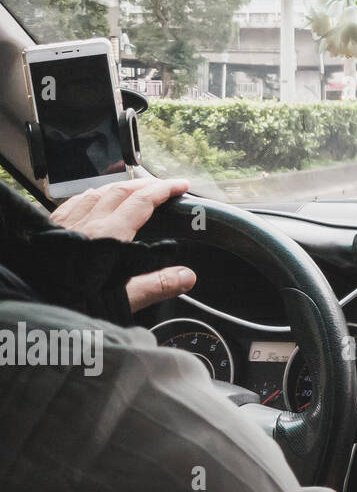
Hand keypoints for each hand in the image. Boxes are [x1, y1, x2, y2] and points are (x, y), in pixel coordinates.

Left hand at [51, 178, 196, 312]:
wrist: (34, 306)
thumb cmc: (71, 304)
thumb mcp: (123, 300)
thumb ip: (157, 286)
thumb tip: (186, 276)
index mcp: (108, 237)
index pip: (141, 203)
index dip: (164, 191)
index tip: (180, 186)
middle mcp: (86, 224)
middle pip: (119, 192)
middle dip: (144, 185)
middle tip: (162, 186)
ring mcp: (64, 225)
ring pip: (94, 193)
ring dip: (117, 187)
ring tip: (130, 188)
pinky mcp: (47, 232)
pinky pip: (71, 203)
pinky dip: (87, 196)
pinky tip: (89, 199)